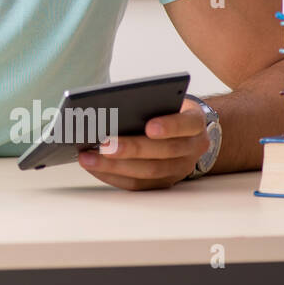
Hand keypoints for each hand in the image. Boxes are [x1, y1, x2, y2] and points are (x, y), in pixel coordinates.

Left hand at [76, 98, 210, 189]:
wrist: (184, 130)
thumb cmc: (166, 109)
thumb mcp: (164, 99)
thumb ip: (146, 102)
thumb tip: (107, 108)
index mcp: (195, 123)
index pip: (187, 124)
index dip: (170, 126)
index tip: (150, 127)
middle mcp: (192, 148)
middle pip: (164, 152)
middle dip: (132, 149)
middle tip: (104, 144)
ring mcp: (179, 169)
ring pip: (149, 172)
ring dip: (115, 166)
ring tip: (88, 158)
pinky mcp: (163, 183)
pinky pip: (138, 185)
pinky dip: (113, 176)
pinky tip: (93, 167)